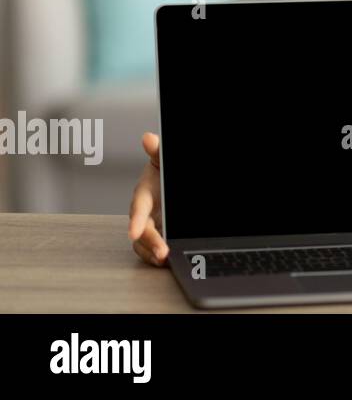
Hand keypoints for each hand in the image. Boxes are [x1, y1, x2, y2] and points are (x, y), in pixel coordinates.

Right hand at [127, 131, 168, 265]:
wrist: (166, 181)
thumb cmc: (162, 171)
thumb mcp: (162, 160)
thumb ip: (157, 151)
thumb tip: (149, 138)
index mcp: (142, 194)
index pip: (137, 209)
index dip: (135, 221)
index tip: (134, 232)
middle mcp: (143, 213)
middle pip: (141, 232)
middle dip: (150, 244)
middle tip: (162, 253)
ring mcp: (150, 225)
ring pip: (144, 245)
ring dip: (152, 254)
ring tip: (165, 261)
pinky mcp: (158, 234)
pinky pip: (153, 248)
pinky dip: (157, 255)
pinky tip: (169, 260)